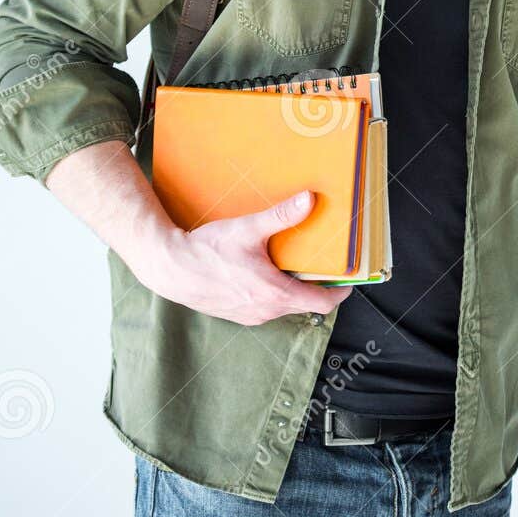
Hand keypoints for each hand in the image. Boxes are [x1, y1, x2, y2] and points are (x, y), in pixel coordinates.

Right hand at [131, 192, 353, 324]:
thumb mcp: (248, 229)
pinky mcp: (237, 315)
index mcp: (275, 294)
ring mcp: (251, 316)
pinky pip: (266, 307)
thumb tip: (309, 200)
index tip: (348, 278)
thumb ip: (281, 216)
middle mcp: (266, 311)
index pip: (323, 303)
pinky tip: (265, 272)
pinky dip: (273, 293)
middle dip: (316, 286)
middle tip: (320, 263)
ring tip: (292, 264)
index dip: (340, 292)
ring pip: (284, 306)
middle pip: (305, 304)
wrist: (169, 268)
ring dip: (293, 289)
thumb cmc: (206, 251)